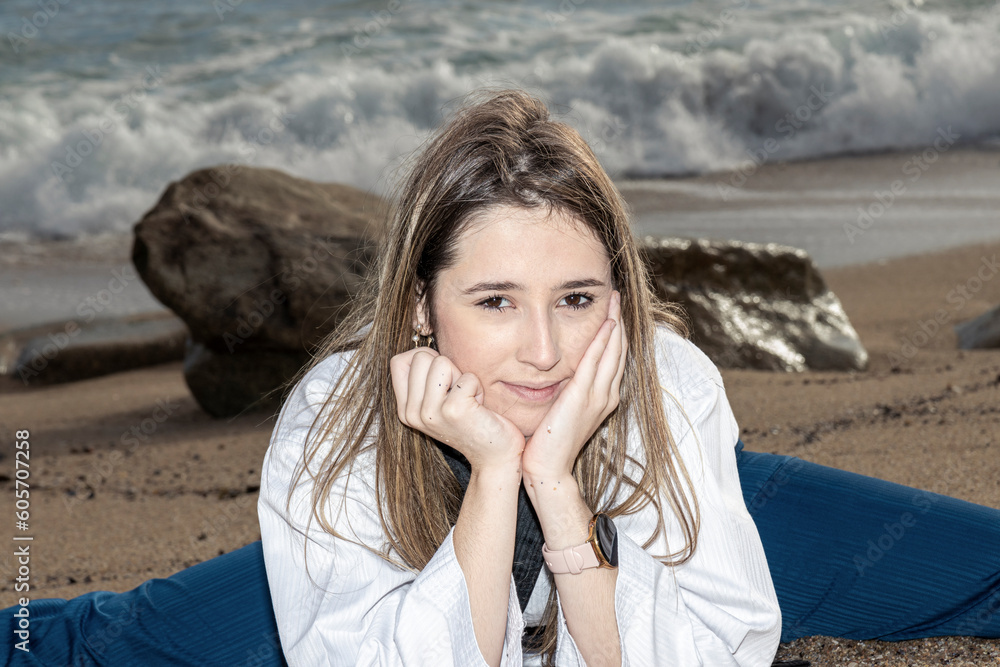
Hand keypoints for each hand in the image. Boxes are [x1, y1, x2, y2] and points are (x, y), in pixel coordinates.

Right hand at [390, 347, 525, 473]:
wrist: (495, 454)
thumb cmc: (472, 420)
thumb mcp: (439, 400)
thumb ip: (426, 378)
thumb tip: (422, 347)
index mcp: (405, 409)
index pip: (399, 361)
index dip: (424, 358)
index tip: (442, 378)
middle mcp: (412, 413)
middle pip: (420, 357)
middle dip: (446, 367)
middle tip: (458, 392)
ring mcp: (431, 413)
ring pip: (441, 362)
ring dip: (461, 376)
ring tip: (467, 398)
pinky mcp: (453, 410)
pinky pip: (466, 377)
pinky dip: (477, 386)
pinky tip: (479, 406)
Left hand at [521, 290, 627, 482]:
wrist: (548, 469)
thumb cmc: (550, 442)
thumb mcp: (565, 409)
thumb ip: (570, 390)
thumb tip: (565, 372)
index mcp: (604, 398)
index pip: (614, 358)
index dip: (616, 332)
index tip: (613, 310)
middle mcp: (607, 396)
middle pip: (619, 351)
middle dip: (619, 321)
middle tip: (617, 296)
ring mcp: (597, 397)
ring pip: (612, 352)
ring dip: (614, 324)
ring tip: (614, 301)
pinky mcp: (582, 398)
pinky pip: (595, 363)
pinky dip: (602, 342)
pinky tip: (606, 324)